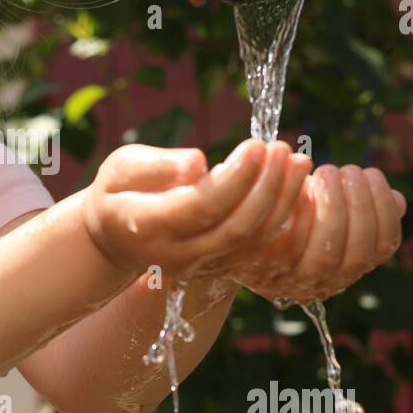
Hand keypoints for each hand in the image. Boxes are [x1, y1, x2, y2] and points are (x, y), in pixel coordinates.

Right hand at [81, 139, 312, 283]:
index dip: (235, 177)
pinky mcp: (218, 267)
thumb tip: (198, 164)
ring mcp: (199, 267)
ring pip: (252, 242)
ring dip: (282, 203)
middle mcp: (176, 255)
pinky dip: (281, 219)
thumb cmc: (119, 191)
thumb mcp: (122, 168)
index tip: (256, 145)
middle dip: (267, 188)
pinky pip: (258, 249)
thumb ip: (156, 166)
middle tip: (283, 149)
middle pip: (235, 229)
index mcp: (147, 227)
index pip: (202, 206)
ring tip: (297, 163)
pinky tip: (292, 187)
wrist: (114, 238)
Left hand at [227, 164, 406, 304]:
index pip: (380, 250)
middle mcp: (317, 283)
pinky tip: (300, 185)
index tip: (372, 175)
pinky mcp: (257, 269)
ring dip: (333, 208)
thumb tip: (399, 200)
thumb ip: (356, 208)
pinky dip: (299, 213)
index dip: (383, 212)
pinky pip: (287, 246)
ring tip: (326, 171)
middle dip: (358, 207)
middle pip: (356, 256)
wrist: (215, 231)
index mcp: (339, 267)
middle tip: (345, 170)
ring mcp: (288, 281)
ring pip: (326, 255)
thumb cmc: (274, 214)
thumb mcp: (319, 209)